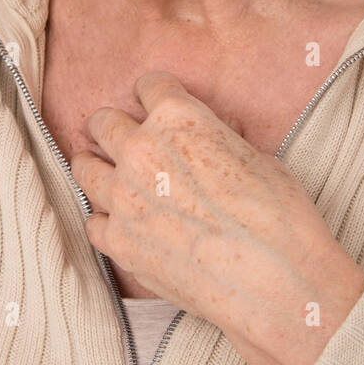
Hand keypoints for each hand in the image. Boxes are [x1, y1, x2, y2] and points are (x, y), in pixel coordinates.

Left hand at [70, 69, 363, 364]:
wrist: (275, 280)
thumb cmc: (279, 216)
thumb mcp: (255, 154)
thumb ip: (213, 139)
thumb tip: (204, 140)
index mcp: (179, 117)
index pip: (149, 84)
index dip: (157, 94)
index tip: (158, 105)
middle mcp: (141, 150)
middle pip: (103, 121)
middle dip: (116, 127)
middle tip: (128, 140)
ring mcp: (123, 197)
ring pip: (84, 167)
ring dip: (99, 168)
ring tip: (114, 177)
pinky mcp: (118, 242)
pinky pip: (93, 221)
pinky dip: (107, 221)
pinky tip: (126, 225)